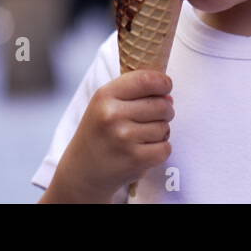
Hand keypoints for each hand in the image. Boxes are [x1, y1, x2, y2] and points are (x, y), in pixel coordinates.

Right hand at [40, 69, 174, 202]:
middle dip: (165, 111)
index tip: (165, 87)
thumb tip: (168, 97)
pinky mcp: (134, 159)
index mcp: (105, 96)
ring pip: (164, 127)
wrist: (81, 170)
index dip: (163, 82)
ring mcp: (123, 138)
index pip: (146, 80)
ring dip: (160, 133)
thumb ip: (135, 92)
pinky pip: (165, 148)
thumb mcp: (105, 103)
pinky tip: (143, 151)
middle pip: (162, 105)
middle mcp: (112, 115)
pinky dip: (160, 150)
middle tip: (151, 118)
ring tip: (141, 137)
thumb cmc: (99, 132)